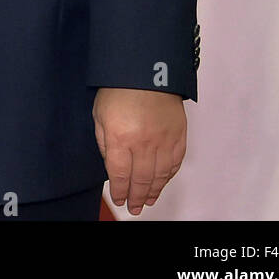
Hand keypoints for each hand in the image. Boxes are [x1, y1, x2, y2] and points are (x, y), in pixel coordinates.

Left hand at [92, 87, 186, 214]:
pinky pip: (175, 163)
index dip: (119, 191)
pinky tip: (163, 183)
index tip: (118, 199)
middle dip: (136, 197)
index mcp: (121, 137)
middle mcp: (144, 143)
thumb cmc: (118, 88)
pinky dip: (168, 177)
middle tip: (134, 208)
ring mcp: (163, 140)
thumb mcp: (100, 114)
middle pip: (141, 180)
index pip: (120, 175)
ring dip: (154, 192)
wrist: (146, 70)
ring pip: (160, 175)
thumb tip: (111, 166)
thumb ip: (105, 142)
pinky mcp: (178, 136)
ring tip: (148, 202)